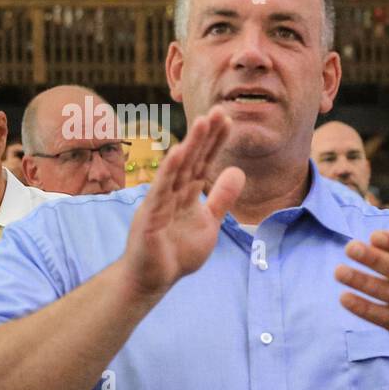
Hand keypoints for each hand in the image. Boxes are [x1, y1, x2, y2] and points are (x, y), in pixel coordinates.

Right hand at [120, 110, 243, 301]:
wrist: (153, 280)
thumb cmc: (177, 252)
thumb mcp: (209, 222)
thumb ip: (222, 198)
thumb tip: (238, 171)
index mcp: (187, 192)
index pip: (204, 161)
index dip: (215, 141)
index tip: (228, 119)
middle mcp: (172, 192)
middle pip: (192, 159)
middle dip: (205, 135)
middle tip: (219, 109)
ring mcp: (159, 202)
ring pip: (177, 169)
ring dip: (190, 145)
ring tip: (203, 122)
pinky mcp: (150, 216)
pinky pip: (160, 191)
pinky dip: (169, 171)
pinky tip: (179, 152)